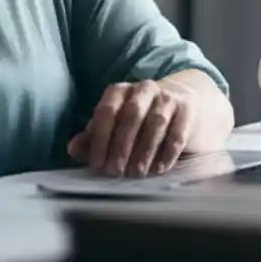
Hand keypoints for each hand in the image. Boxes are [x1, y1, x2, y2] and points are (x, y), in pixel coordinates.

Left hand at [66, 79, 196, 177]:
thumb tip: (72, 149)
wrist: (182, 105)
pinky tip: (158, 169)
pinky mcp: (188, 108)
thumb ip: (93, 138)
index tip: (97, 164)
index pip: (107, 110)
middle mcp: (144, 88)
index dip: (100, 138)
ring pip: (156, 121)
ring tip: (137, 173)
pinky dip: (167, 152)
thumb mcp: (115, 128)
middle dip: (121, 145)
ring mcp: (168, 96)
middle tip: (115, 172)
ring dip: (144, 150)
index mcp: (120, 91)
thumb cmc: (140, 122)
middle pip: (131, 114)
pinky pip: (177, 131)